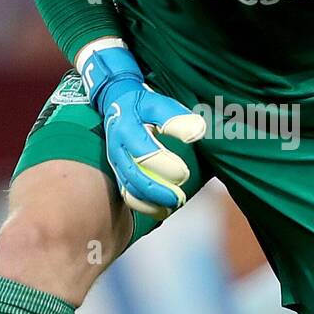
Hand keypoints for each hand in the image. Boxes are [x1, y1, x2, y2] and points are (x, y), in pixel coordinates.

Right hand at [79, 44, 205, 219]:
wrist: (115, 102)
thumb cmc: (142, 104)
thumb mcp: (157, 103)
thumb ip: (175, 117)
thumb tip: (198, 132)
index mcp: (127, 129)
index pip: (144, 152)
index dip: (165, 166)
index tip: (185, 173)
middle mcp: (117, 149)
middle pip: (134, 176)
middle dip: (157, 191)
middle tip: (180, 197)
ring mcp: (115, 163)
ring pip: (129, 190)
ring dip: (150, 202)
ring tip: (172, 207)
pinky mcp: (118, 172)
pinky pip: (127, 194)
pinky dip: (144, 206)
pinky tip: (162, 211)